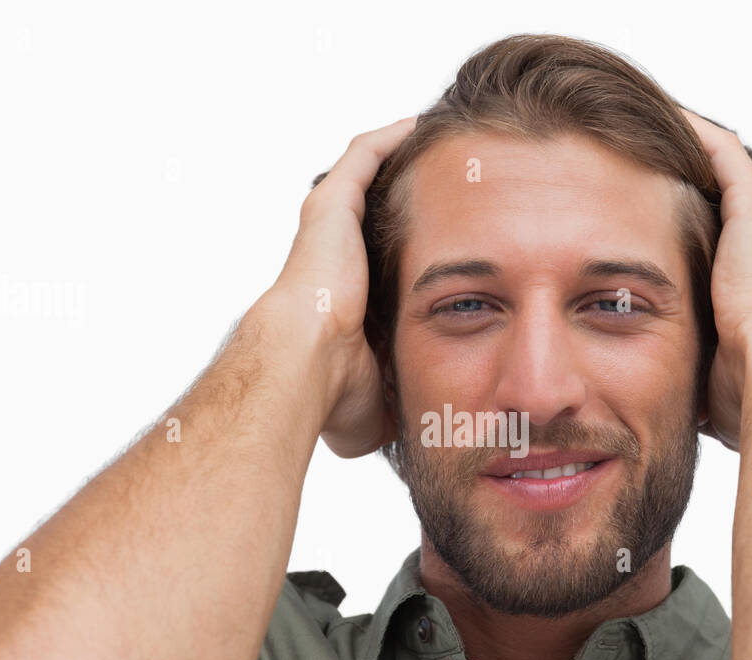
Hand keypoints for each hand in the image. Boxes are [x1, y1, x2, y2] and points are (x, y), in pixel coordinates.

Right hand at [265, 115, 416, 457]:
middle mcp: (331, 257)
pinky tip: (418, 126)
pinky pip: (365, 158)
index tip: (438, 249)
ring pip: (367, 180)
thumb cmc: (333, 395)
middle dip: (406, 202)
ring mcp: (328, 229)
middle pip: (371, 217)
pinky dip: (391, 139)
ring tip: (438, 147)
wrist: (302, 369)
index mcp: (340, 299)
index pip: (374, 266)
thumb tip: (413, 441)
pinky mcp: (331, 206)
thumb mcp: (376, 405)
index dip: (404, 254)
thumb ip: (394, 406)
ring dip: (400, 163)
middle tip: (449, 188)